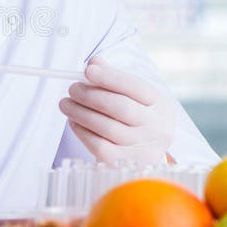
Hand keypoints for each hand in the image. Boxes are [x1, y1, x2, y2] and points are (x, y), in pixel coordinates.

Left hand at [59, 56, 174, 164]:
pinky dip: (82, 132)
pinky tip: (74, 122)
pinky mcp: (126, 163)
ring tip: (66, 104)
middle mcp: (157, 127)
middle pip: (121, 107)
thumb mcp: (132, 96)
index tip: (88, 70)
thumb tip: (93, 63)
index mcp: (160, 104)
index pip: (135, 87)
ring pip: (107, 128)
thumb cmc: (134, 117)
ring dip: (81, 112)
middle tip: (72, 89)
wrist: (144, 152)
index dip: (110, 77)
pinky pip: (99, 146)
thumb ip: (113, 78)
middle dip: (91, 95)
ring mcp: (144, 148)